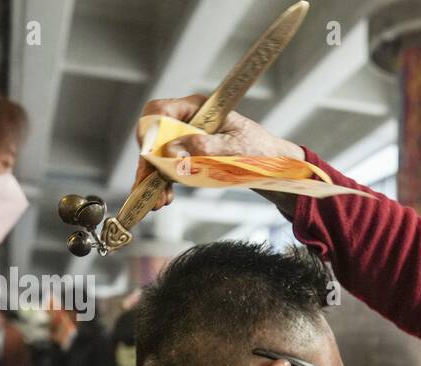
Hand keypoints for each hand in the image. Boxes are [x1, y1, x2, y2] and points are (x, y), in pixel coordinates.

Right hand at [131, 94, 305, 211]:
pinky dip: (164, 184)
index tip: (148, 154)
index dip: (149, 130)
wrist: (272, 164)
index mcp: (197, 109)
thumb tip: (172, 150)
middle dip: (148, 163)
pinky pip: (169, 170)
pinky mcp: (188, 157)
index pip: (159, 110)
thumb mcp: (235, 147)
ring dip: (154, 178)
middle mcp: (187, 122)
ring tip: (158, 201)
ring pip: (158, 157)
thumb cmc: (258, 149)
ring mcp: (185, 140)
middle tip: (148, 186)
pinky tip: (164, 199)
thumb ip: (205, 147)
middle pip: (154, 137)